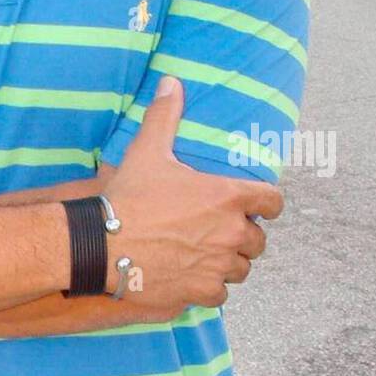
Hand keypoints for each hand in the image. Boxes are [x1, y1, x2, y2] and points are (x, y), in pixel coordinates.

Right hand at [100, 77, 281, 318]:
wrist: (102, 245)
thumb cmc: (129, 197)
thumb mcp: (147, 150)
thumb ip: (165, 115)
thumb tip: (171, 82)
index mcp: (228, 197)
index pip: (272, 202)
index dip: (266, 203)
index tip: (257, 205)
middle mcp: (231, 234)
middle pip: (258, 240)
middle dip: (242, 236)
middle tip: (218, 230)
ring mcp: (218, 267)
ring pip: (240, 269)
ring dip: (228, 262)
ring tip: (205, 254)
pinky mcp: (201, 292)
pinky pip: (220, 293)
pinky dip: (209, 286)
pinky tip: (191, 275)